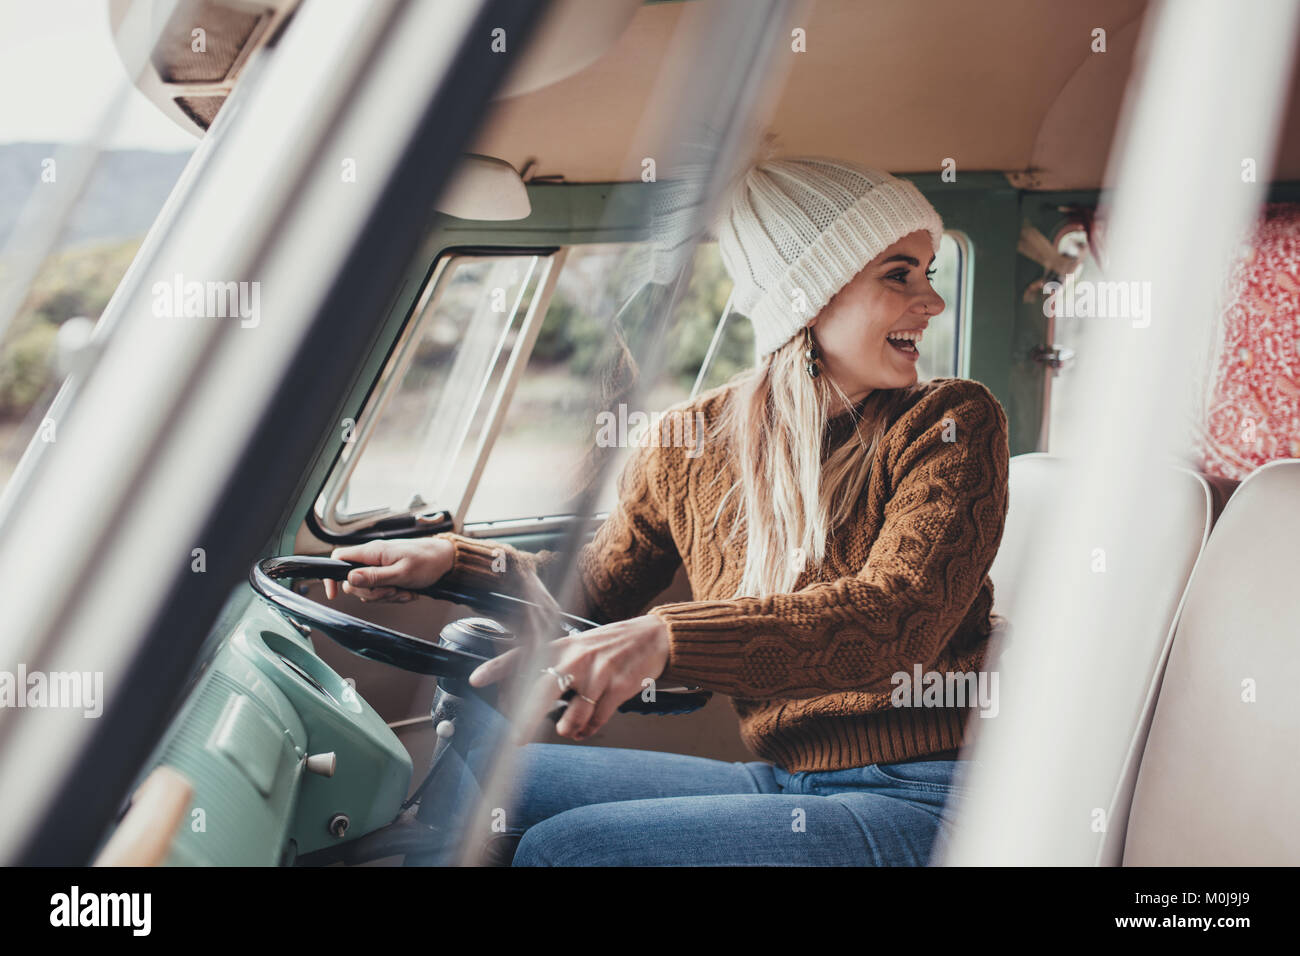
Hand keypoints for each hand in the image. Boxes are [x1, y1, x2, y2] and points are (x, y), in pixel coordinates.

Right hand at [322, 538, 453, 602]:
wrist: (446, 560)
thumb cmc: (427, 561)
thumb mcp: (401, 573)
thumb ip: (375, 577)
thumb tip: (350, 579)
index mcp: (372, 552)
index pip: (339, 558)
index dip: (331, 575)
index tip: (334, 593)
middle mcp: (373, 558)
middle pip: (354, 582)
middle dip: (372, 593)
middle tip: (392, 591)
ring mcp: (380, 567)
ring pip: (369, 590)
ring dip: (387, 596)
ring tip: (405, 590)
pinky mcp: (388, 576)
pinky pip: (383, 592)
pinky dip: (395, 596)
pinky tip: (409, 592)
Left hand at [468, 613, 670, 740]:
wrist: (654, 637)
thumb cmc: (611, 645)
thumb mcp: (580, 644)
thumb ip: (557, 664)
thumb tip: (532, 694)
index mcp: (563, 646)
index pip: (524, 655)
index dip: (498, 667)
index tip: (476, 680)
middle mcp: (577, 658)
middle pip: (543, 691)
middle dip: (526, 719)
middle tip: (515, 740)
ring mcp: (598, 673)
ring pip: (573, 715)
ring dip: (568, 729)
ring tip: (567, 730)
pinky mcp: (618, 687)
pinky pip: (597, 719)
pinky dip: (589, 729)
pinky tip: (586, 728)